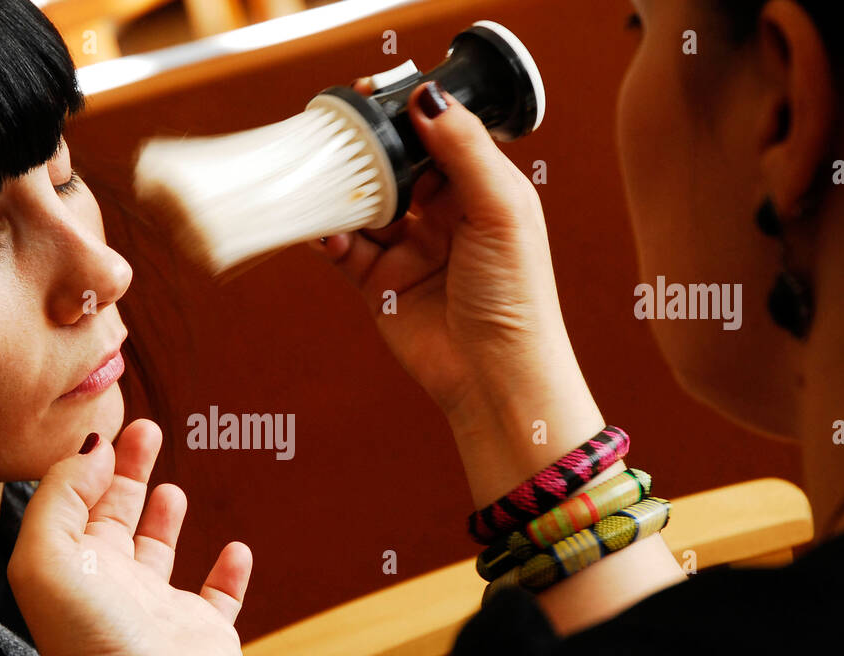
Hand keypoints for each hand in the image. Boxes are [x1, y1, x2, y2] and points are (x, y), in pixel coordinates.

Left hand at [7, 419, 252, 655]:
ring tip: (171, 490)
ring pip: (160, 555)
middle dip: (128, 473)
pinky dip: (230, 573)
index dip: (89, 466)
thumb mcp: (48, 554)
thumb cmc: (90, 639)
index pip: (77, 505)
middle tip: (145, 429)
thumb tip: (93, 450)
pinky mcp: (205, 633)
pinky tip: (236, 550)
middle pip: (116, 519)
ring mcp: (159, 612)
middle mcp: (112, 588)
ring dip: (164, 520)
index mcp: (72, 568)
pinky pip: (221, 597)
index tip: (107, 428)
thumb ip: (61, 495)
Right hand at [308, 78, 581, 435]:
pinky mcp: (380, 285)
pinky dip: (330, 237)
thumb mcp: (500, 207)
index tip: (376, 92)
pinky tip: (327, 233)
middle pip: (395, 168)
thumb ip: (463, 148)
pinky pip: (345, 250)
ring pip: (364, 206)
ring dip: (344, 195)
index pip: (438, 137)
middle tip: (340, 133)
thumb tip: (426, 95)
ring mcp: (410, 250)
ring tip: (327, 185)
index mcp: (481, 190)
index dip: (409, 115)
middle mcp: (444, 216)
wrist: (495, 375)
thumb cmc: (516, 294)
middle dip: (368, 151)